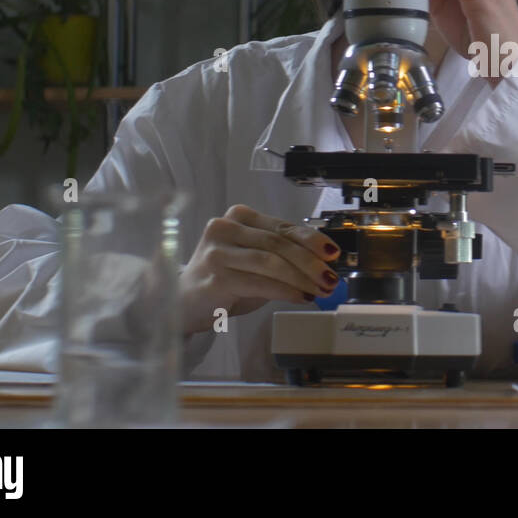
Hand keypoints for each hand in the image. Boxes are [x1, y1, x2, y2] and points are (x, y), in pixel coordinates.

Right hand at [178, 204, 339, 335]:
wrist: (184, 301)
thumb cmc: (225, 279)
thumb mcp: (256, 260)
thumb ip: (283, 256)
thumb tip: (324, 264)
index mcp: (240, 216)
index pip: (283, 226)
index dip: (312, 240)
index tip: (333, 254)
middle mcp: (226, 227)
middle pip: (279, 243)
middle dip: (311, 262)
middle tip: (331, 279)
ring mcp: (218, 251)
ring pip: (271, 261)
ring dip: (301, 278)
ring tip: (319, 291)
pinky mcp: (215, 276)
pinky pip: (259, 282)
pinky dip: (285, 291)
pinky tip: (300, 297)